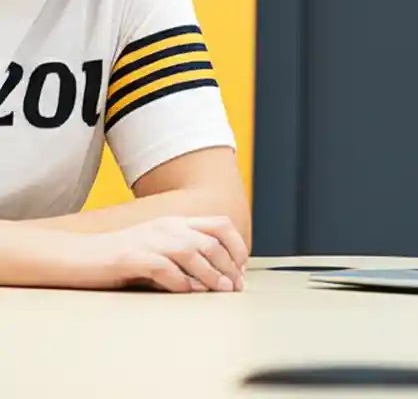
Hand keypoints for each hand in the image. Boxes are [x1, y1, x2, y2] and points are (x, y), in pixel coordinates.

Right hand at [82, 216, 248, 292]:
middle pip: (212, 242)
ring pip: (193, 253)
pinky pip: (165, 269)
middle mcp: (166, 227)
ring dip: (212, 275)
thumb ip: (185, 254)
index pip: (220, 225)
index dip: (237, 246)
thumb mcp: (158, 248)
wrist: (77, 256)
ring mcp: (149, 240)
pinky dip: (182, 282)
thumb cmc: (121, 257)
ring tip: (222, 291)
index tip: (242, 268)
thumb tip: (217, 275)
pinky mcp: (131, 257)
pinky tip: (189, 293)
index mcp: (176, 222)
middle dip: (230, 265)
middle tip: (236, 286)